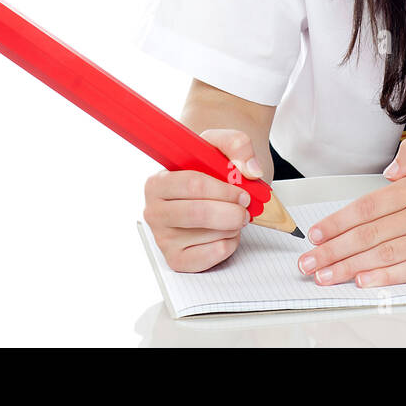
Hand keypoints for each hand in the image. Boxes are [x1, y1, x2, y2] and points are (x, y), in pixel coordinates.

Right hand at [142, 129, 263, 272]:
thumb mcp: (221, 147)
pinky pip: (211, 256)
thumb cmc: (210, 171)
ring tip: (231, 217)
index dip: (223, 190)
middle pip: (198, 214)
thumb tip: (250, 170)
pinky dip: (229, 244)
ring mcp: (163, 238)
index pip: (191, 185)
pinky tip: (225, 233)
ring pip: (209, 235)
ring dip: (233, 226)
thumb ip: (238, 145)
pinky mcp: (177, 259)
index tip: (242, 192)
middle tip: (245, 209)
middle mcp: (154, 211)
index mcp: (157, 182)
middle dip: (231, 212)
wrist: (212, 193)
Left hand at [296, 134, 405, 287]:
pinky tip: (365, 283)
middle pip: (369, 235)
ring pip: (386, 255)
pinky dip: (388, 278)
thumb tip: (388, 172)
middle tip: (307, 264)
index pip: (367, 207)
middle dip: (333, 251)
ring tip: (325, 277)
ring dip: (351, 268)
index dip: (338, 222)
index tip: (316, 234)